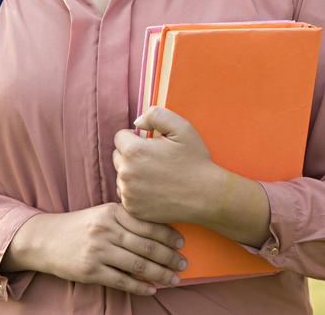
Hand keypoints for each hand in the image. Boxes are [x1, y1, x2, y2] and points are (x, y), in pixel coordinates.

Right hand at [0, 204, 185, 294]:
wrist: (45, 239)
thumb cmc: (79, 227)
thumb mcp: (102, 214)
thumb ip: (126, 220)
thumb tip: (160, 233)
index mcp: (112, 211)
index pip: (148, 224)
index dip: (169, 235)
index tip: (182, 243)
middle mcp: (106, 229)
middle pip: (147, 245)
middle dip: (169, 257)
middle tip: (184, 264)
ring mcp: (98, 250)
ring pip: (138, 264)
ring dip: (160, 274)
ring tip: (174, 279)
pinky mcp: (91, 270)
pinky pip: (122, 280)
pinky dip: (140, 287)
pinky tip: (152, 290)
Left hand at [113, 107, 221, 225]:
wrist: (206, 196)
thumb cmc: (195, 160)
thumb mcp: (182, 127)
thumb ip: (156, 114)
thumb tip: (137, 122)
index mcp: (134, 151)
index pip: (120, 137)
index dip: (135, 138)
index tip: (151, 144)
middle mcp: (126, 173)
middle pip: (118, 156)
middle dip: (131, 155)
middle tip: (154, 160)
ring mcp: (128, 193)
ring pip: (120, 176)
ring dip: (132, 173)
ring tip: (155, 175)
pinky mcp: (132, 209)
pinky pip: (124, 194)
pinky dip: (135, 191)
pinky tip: (153, 189)